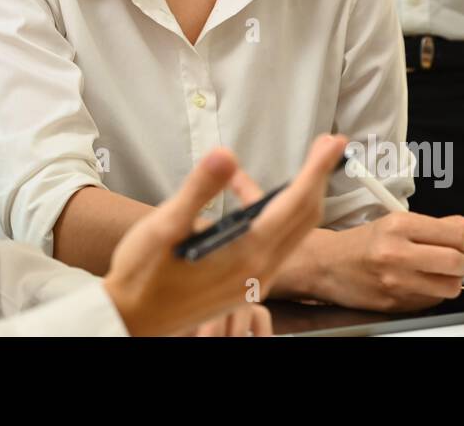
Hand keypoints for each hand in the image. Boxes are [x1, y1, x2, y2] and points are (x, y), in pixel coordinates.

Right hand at [102, 135, 346, 336]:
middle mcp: (259, 271)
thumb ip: (199, 190)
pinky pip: (274, 245)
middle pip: (304, 218)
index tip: (333, 143)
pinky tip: (241, 204)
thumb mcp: (163, 227)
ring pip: (291, 233)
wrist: (130, 320)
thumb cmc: (142, 276)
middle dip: (317, 178)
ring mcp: (254, 281)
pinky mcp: (244, 285)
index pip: (294, 204)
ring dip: (294, 198)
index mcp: (245, 254)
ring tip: (266, 175)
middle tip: (325, 145)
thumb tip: (226, 154)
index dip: (316, 170)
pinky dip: (272, 217)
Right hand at [277, 212, 463, 312]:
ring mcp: (395, 281)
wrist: (327, 265)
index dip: (463, 240)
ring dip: (448, 280)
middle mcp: (396, 252)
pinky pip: (432, 302)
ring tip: (431, 271)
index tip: (454, 241)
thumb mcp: (399, 222)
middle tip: (447, 257)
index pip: (456, 235)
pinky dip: (431, 293)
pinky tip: (416, 283)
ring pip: (450, 287)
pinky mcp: (394, 303)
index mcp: (399, 225)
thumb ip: (446, 225)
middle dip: (460, 262)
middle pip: (458, 263)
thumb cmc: (363, 242)